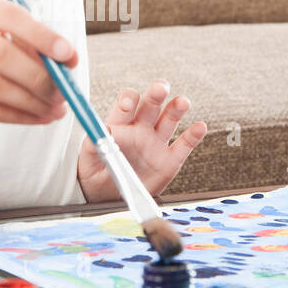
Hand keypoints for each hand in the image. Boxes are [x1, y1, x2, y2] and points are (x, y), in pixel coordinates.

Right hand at [0, 0, 75, 131]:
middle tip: (63, 91)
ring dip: (32, 101)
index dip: (41, 35)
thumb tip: (68, 59)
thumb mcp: (16, 44)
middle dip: (38, 75)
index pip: (7, 15)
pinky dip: (21, 117)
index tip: (68, 54)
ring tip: (56, 108)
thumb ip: (40, 47)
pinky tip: (40, 117)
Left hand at [77, 80, 206, 202]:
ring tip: (183, 102)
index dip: (129, 100)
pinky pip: (184, 145)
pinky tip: (200, 126)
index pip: (127, 103)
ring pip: (169, 119)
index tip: (130, 105)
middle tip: (161, 88)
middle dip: (156, 94)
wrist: (107, 198)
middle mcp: (140, 129)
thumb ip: (94, 143)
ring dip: (176, 108)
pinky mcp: (169, 160)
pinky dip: (193, 135)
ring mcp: (156, 143)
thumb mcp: (88, 159)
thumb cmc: (96, 174)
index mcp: (119, 125)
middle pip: (151, 104)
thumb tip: (101, 130)